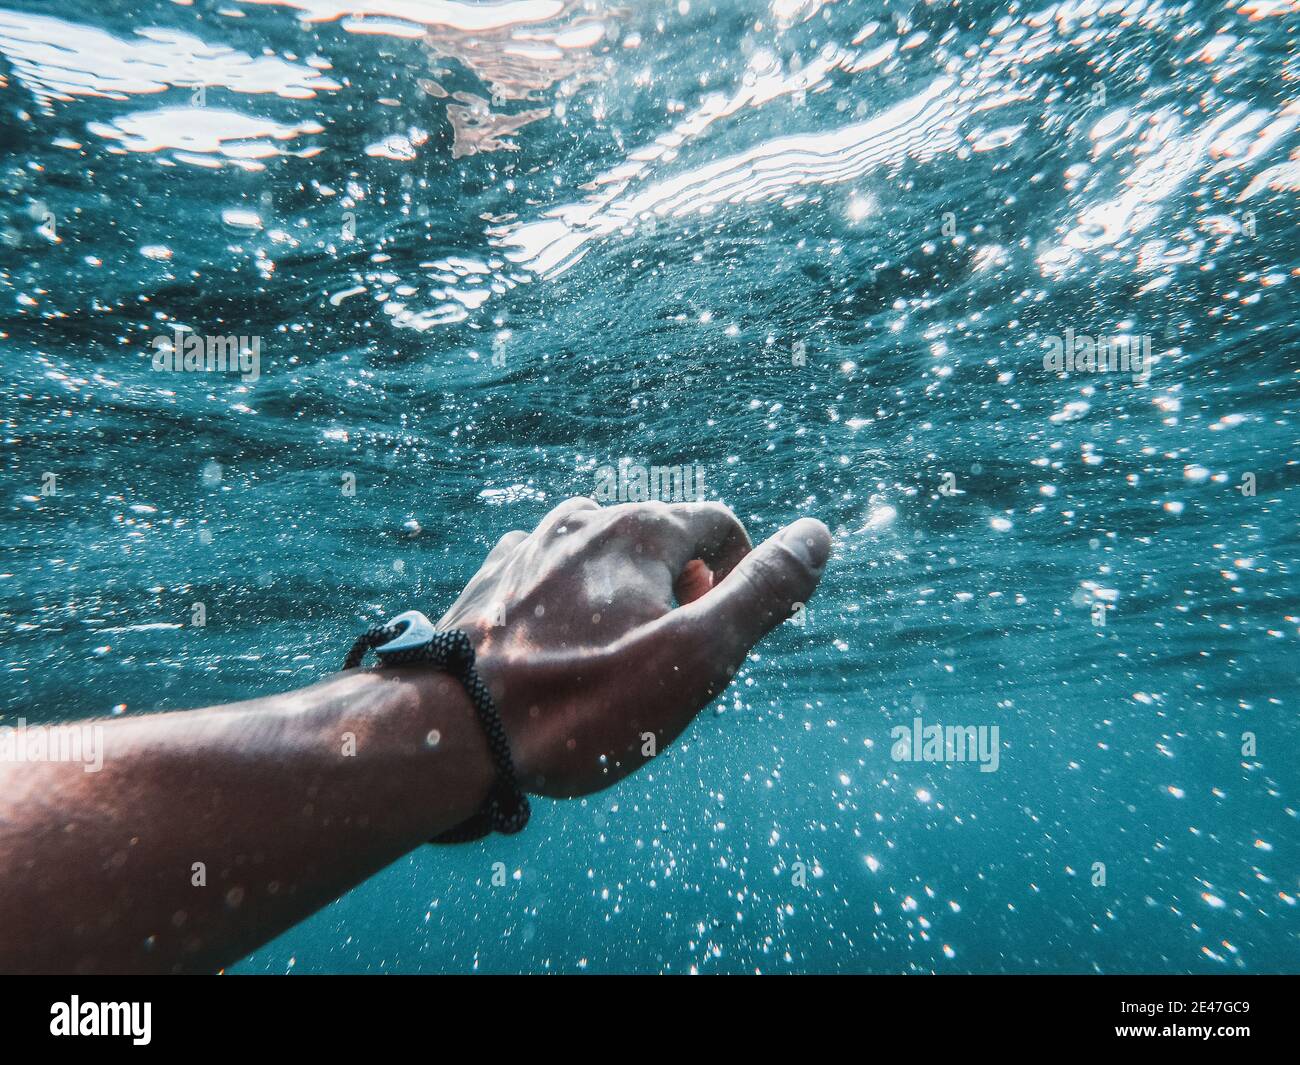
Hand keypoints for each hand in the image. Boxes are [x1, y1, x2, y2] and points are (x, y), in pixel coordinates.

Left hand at [437, 498, 830, 796]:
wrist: (453, 733)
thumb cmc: (582, 703)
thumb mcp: (698, 656)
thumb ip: (764, 592)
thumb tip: (817, 534)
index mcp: (640, 528)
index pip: (724, 530)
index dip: (733, 588)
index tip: (708, 647)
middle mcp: (583, 518)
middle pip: (665, 548)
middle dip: (678, 602)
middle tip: (656, 675)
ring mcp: (530, 546)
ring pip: (607, 565)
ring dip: (623, 606)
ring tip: (604, 675)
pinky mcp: (493, 579)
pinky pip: (554, 583)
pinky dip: (570, 612)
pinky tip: (554, 662)